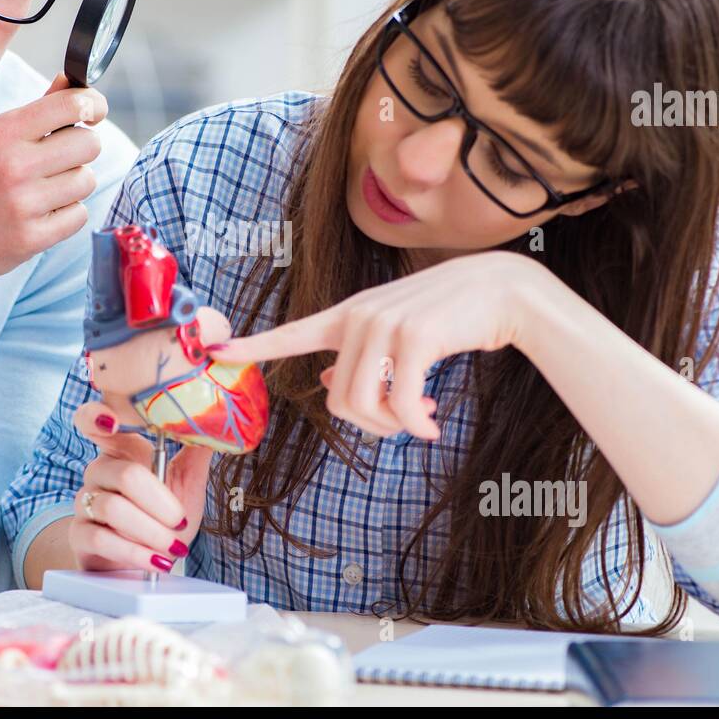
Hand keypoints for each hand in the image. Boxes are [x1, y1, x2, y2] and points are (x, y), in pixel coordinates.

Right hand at [0, 74, 104, 287]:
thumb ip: (31, 112)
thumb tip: (69, 82)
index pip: (69, 104)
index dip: (93, 104)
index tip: (94, 111)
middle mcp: (13, 166)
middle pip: (89, 143)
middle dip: (82, 145)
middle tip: (64, 155)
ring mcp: (23, 205)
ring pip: (87, 180)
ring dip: (74, 182)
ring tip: (47, 186)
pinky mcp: (31, 239)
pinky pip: (79, 215)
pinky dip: (68, 213)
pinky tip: (44, 211)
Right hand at [67, 403, 211, 573]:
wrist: (146, 559)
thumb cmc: (164, 518)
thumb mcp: (187, 484)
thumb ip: (195, 453)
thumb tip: (214, 421)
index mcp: (122, 450)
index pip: (94, 422)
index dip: (96, 416)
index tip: (111, 420)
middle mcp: (98, 471)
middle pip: (125, 475)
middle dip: (159, 503)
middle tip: (179, 521)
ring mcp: (84, 502)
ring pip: (113, 509)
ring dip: (150, 531)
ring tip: (173, 546)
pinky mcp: (78, 535)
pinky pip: (101, 539)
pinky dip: (134, 552)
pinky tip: (154, 560)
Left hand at [210, 251, 552, 441]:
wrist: (503, 290)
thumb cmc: (451, 314)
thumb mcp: (397, 329)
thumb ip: (359, 354)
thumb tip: (325, 384)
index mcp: (350, 315)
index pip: (292, 333)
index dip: (254, 345)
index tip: (216, 350)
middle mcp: (359, 317)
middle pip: (338, 400)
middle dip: (370, 425)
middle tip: (403, 424)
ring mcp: (385, 325)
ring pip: (364, 404)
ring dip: (393, 428)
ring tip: (419, 421)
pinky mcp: (415, 338)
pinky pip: (401, 404)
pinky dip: (416, 425)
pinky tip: (432, 426)